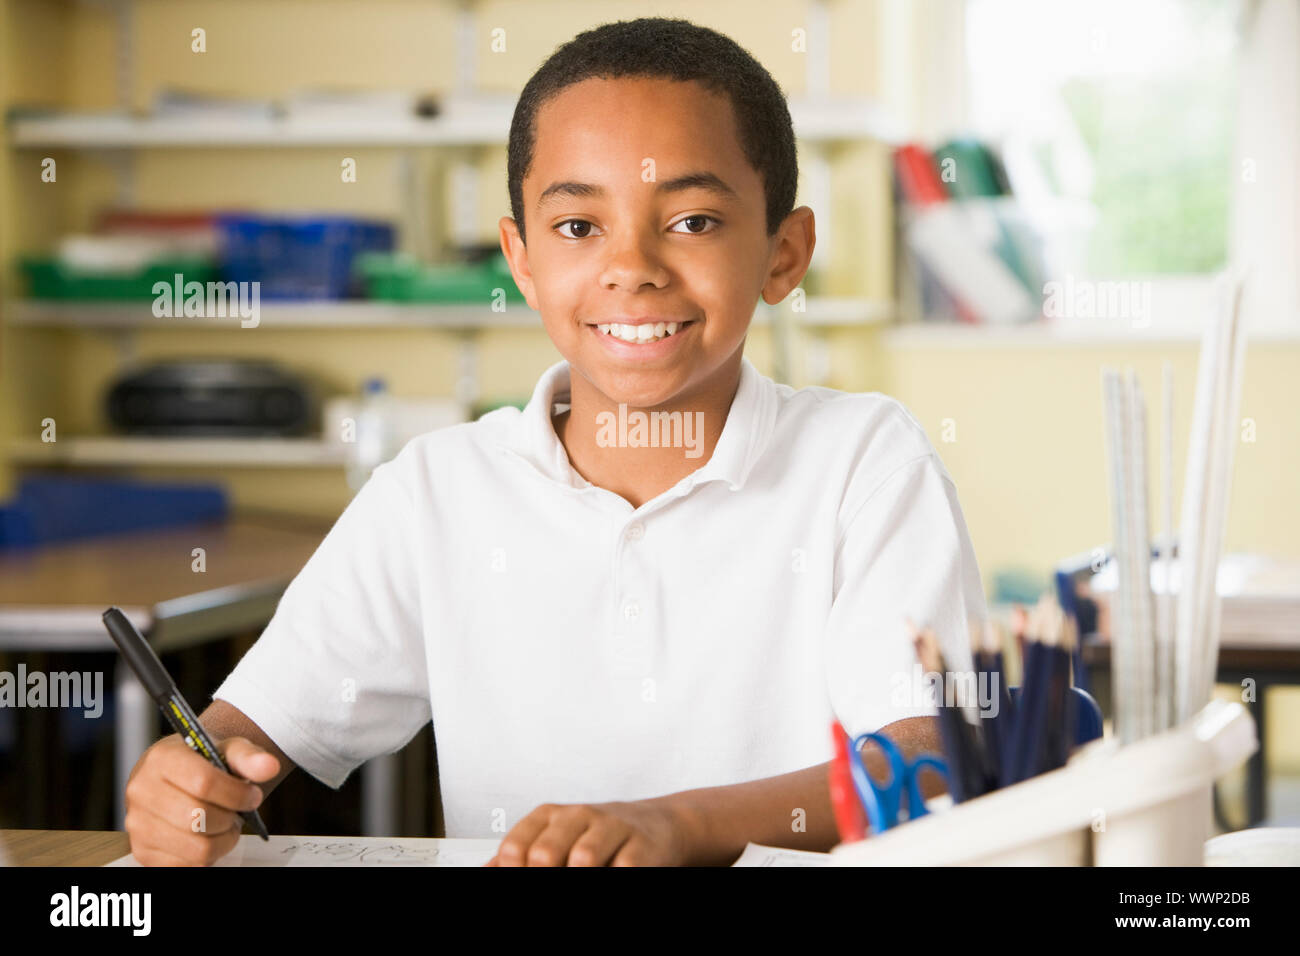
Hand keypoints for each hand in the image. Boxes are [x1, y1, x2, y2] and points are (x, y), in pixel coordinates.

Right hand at [124, 734, 278, 865]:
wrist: (175, 774)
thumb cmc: (200, 762)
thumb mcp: (225, 749)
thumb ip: (248, 757)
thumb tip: (269, 767)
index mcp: (162, 759)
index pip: (204, 783)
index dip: (237, 793)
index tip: (252, 795)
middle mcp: (142, 791)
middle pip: (198, 818)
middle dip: (230, 818)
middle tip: (237, 811)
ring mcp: (138, 824)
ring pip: (196, 848)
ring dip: (222, 840)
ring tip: (225, 825)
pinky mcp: (143, 851)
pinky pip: (185, 866)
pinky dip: (206, 856)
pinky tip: (208, 837)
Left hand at [486, 799, 690, 865]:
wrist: (658, 824)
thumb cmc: (598, 835)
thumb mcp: (556, 837)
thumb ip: (520, 854)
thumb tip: (487, 869)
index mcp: (549, 816)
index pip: (516, 846)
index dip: (513, 871)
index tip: (518, 879)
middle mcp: (578, 817)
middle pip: (545, 852)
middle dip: (543, 876)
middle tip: (550, 885)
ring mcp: (611, 828)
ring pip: (583, 859)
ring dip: (579, 876)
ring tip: (580, 878)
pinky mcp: (641, 845)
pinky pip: (623, 867)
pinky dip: (612, 874)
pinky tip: (609, 874)